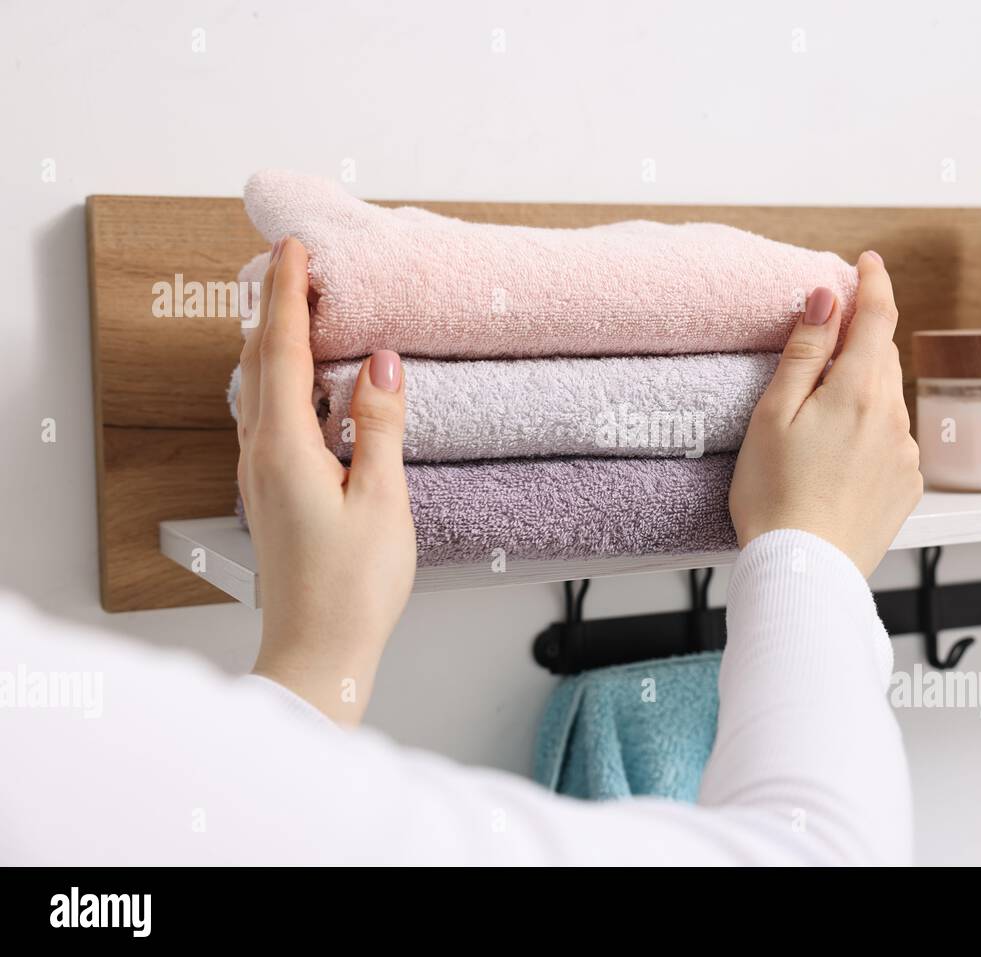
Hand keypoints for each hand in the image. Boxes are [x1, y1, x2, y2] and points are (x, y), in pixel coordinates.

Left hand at [237, 237, 415, 724]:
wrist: (318, 652)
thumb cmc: (352, 589)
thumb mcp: (383, 500)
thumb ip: (380, 426)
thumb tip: (382, 364)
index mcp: (286, 449)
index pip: (284, 351)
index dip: (288, 295)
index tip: (294, 249)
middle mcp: (260, 455)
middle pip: (260, 362)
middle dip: (274, 306)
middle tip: (293, 263)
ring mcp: (259, 475)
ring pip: (258, 389)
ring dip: (274, 341)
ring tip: (296, 308)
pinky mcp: (270, 493)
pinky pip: (268, 417)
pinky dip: (280, 381)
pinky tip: (304, 384)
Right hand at [729, 251, 921, 577]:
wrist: (806, 572)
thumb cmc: (775, 496)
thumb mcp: (774, 415)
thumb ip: (804, 352)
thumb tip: (827, 299)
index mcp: (858, 392)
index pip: (878, 317)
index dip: (873, 282)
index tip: (868, 262)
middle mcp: (893, 418)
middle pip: (882, 356)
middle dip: (862, 337)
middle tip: (830, 334)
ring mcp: (905, 455)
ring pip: (887, 399)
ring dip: (863, 388)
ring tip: (819, 416)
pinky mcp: (906, 486)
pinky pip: (892, 440)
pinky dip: (870, 431)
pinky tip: (838, 456)